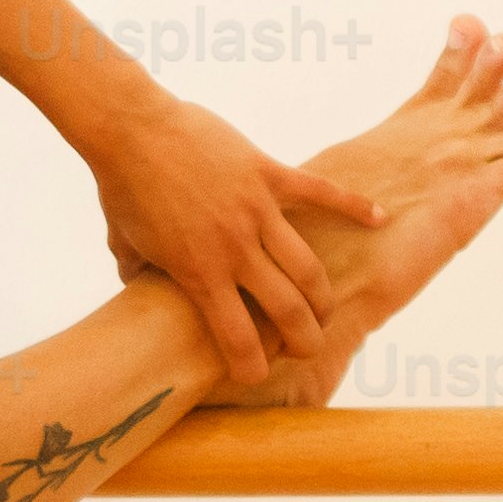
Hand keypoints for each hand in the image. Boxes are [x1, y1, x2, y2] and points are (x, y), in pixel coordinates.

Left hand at [85, 86, 353, 383]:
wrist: (132, 128)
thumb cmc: (123, 186)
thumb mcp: (124, 245)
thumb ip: (138, 273)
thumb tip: (137, 290)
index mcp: (199, 273)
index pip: (238, 338)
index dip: (252, 366)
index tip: (256, 374)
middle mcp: (234, 248)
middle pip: (288, 309)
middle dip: (304, 339)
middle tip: (307, 348)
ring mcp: (255, 210)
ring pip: (308, 266)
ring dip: (323, 295)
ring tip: (326, 311)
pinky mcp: (267, 173)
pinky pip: (320, 193)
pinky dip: (354, 205)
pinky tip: (379, 218)